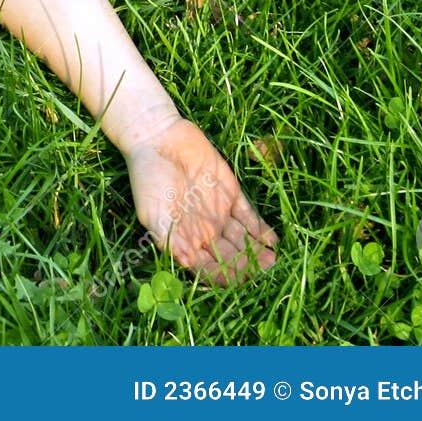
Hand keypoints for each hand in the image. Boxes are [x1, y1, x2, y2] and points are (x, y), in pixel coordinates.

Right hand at [125, 116, 278, 284]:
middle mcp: (204, 229)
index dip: (224, 277)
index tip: (240, 281)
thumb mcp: (152, 211)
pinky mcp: (231, 193)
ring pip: (243, 240)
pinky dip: (261, 229)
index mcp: (185, 238)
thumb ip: (169, 238)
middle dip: (248, 267)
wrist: (158, 138)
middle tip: (266, 271)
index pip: (209, 267)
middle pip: (230, 256)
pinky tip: (272, 240)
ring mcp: (219, 212)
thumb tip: (187, 264)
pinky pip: (249, 216)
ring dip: (258, 252)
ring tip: (272, 261)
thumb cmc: (148, 177)